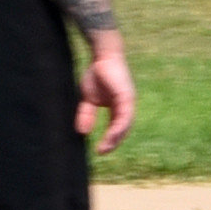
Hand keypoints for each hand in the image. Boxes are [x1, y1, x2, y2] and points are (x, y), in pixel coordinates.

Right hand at [77, 37, 136, 154]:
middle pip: (123, 129)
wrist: (101, 56)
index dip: (109, 139)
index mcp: (117, 108)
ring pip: (125, 125)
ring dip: (116, 138)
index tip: (100, 150)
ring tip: (106, 147)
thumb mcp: (87, 99)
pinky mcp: (127, 98)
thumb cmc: (96, 74)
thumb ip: (86, 115)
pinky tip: (112, 135)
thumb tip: (82, 132)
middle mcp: (125, 107)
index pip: (116, 127)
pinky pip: (125, 116)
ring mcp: (128, 102)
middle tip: (102, 152)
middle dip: (113, 142)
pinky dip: (119, 127)